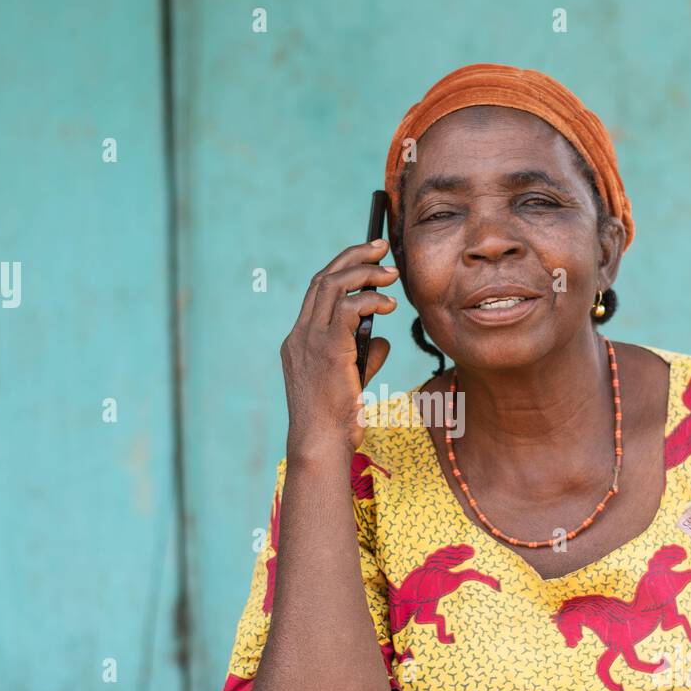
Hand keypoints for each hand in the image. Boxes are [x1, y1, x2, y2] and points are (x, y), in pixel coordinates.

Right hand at [281, 239, 400, 455]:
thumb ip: (365, 356)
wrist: (321, 444)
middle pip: (323, 279)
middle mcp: (299, 335)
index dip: (341, 269)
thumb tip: (383, 339)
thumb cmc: (336, 422)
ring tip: (391, 273)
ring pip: (333, 286)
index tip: (366, 258)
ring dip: (365, 273)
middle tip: (380, 246)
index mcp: (299, 342)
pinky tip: (389, 306)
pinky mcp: (326, 348)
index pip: (317, 292)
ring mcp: (309, 340)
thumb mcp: (352, 382)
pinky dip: (371, 300)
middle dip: (353, 257)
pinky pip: (349, 308)